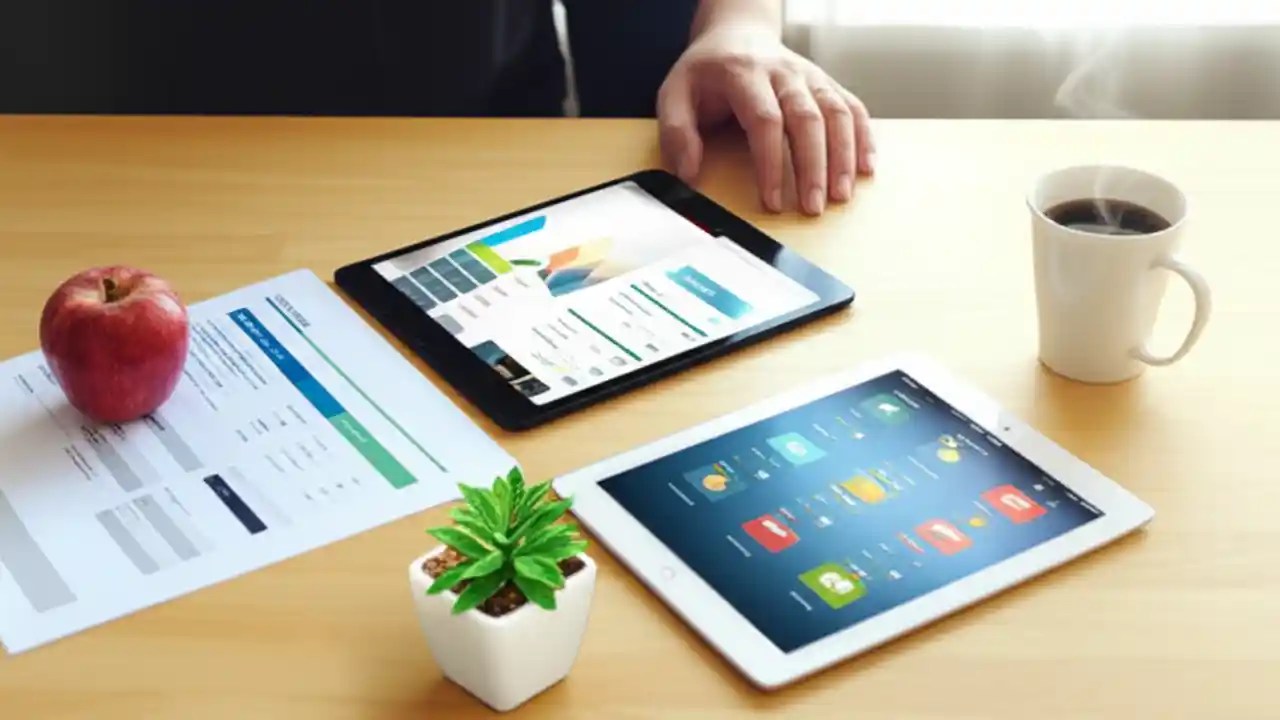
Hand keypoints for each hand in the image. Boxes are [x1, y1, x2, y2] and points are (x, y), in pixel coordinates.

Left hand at [658, 25, 874, 214]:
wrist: (736, 34)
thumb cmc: (706, 72)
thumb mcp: (674, 93)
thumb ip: (677, 132)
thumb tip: (688, 172)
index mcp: (744, 74)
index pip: (764, 120)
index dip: (771, 163)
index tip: (773, 200)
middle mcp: (783, 72)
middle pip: (807, 119)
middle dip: (814, 167)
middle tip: (814, 207)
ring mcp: (809, 76)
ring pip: (836, 113)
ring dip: (843, 156)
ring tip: (842, 196)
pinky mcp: (826, 84)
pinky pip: (852, 107)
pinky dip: (864, 138)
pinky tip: (867, 168)